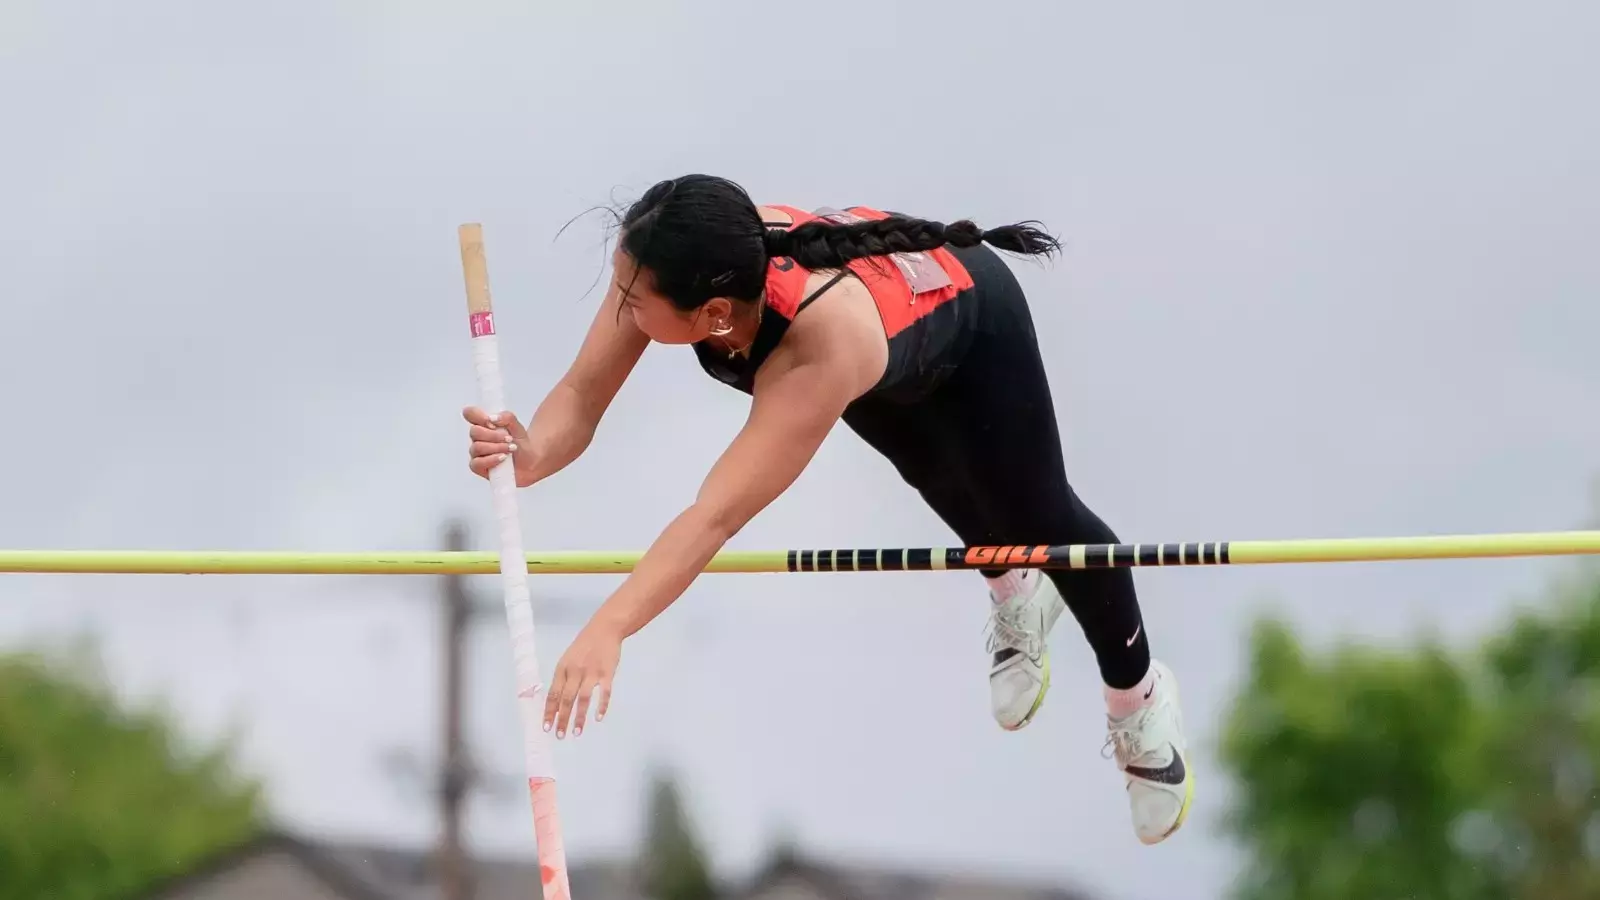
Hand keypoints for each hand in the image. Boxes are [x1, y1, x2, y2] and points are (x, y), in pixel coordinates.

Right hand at [463, 406, 538, 486]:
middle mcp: (478, 438)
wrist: (530, 462)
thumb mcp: (518, 427)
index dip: (478, 416)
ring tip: (510, 449)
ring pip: (477, 447)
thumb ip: (507, 417)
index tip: (492, 422)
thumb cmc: (520, 444)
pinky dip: (492, 460)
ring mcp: (476, 453)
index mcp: (484, 425)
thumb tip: (493, 417)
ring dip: (496, 447)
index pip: (470, 414)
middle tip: (509, 438)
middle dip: (494, 435)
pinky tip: (503, 458)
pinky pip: (476, 463)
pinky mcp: (478, 467)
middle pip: (474, 432)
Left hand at [543, 619, 623, 738]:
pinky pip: (604, 693)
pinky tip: (598, 718)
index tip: (546, 727)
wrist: (604, 629)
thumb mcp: (568, 659)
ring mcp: (591, 673)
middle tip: (559, 735)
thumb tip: (556, 703)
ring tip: (577, 732)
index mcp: (562, 668)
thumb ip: (563, 679)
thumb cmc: (584, 646)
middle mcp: (575, 671)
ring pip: (583, 699)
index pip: (553, 694)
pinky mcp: (607, 673)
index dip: (549, 711)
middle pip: (566, 699)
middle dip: (562, 719)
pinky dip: (601, 706)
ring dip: (579, 717)